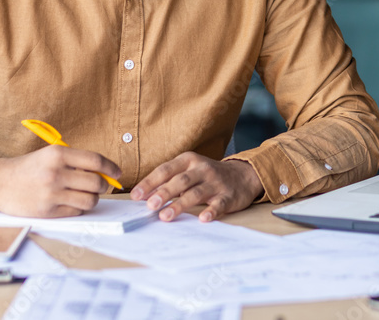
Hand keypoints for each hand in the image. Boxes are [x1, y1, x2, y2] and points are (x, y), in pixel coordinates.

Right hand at [0, 145, 120, 217]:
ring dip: (93, 199)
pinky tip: (72, 203)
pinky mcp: (48, 211)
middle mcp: (55, 173)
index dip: (111, 167)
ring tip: (86, 195)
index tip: (117, 172)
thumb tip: (106, 173)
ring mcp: (51, 193)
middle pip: (96, 182)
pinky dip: (79, 208)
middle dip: (103, 185)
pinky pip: (76, 212)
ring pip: (89, 200)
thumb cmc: (30, 168)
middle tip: (101, 186)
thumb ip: (77, 162)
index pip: (95, 161)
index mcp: (58, 154)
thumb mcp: (51, 155)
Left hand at [130, 153, 262, 221]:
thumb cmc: (207, 175)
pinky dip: (211, 211)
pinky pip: (219, 204)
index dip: (150, 182)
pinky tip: (203, 218)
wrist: (243, 175)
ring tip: (165, 216)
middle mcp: (202, 169)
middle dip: (163, 193)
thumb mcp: (189, 170)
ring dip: (180, 204)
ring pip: (196, 193)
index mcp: (188, 160)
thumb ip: (169, 180)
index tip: (135, 196)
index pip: (165, 170)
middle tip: (150, 206)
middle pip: (180, 181)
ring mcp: (216, 182)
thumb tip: (143, 195)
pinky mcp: (229, 196)